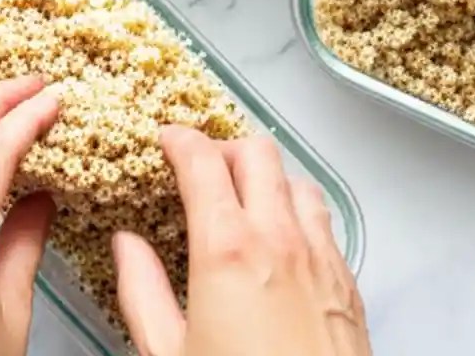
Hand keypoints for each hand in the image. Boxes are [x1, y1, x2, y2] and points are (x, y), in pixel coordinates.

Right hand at [114, 128, 369, 355]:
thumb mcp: (166, 353)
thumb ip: (141, 290)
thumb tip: (127, 245)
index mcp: (227, 249)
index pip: (202, 161)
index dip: (178, 140)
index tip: (165, 140)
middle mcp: (280, 240)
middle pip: (257, 154)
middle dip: (222, 149)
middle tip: (198, 168)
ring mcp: (322, 259)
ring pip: (297, 181)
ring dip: (266, 178)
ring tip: (241, 200)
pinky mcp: (348, 284)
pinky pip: (324, 222)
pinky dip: (296, 212)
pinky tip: (279, 242)